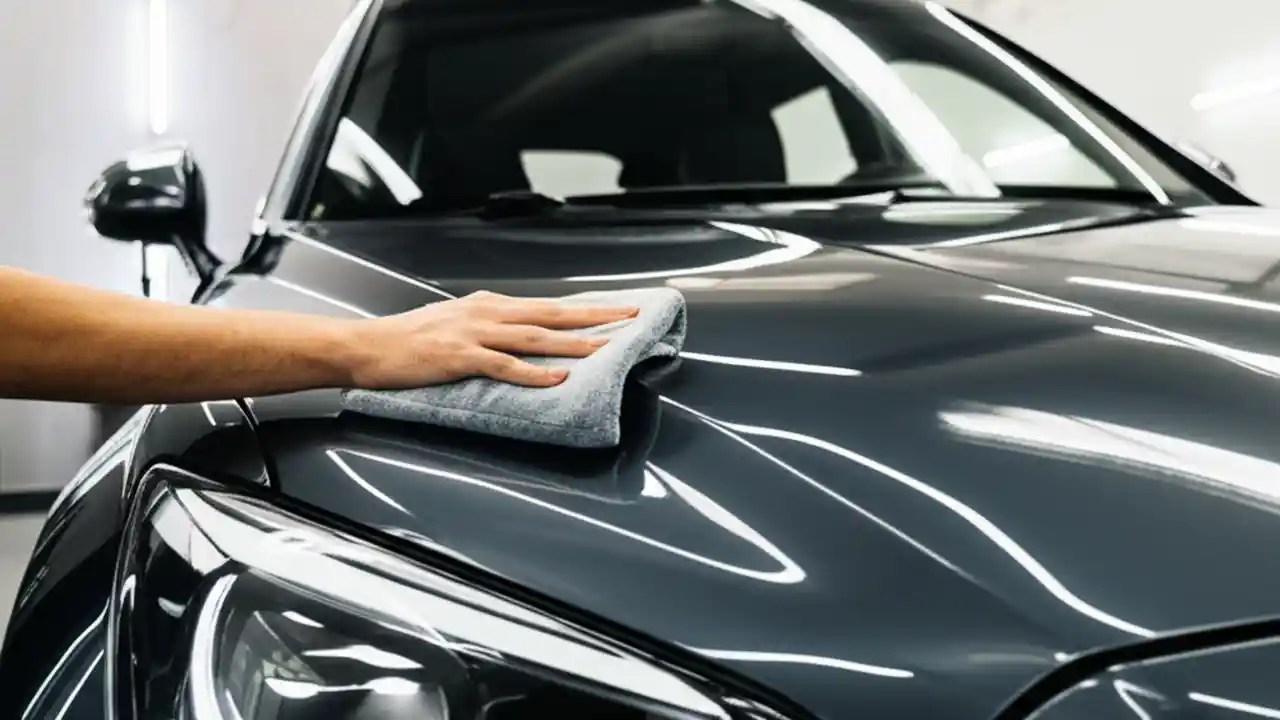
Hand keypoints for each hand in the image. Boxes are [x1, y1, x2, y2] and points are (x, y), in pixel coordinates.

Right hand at [345, 291, 638, 388]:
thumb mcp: (456, 323)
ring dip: (573, 343)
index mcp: (488, 305)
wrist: (367, 347)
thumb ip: (491, 328)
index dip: (584, 307)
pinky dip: (533, 371)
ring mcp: (473, 333)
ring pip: (535, 336)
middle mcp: (486, 313)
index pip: (546, 305)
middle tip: (629, 316)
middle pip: (551, 313)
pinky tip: (556, 376)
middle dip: (594, 316)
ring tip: (605, 348)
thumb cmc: (409, 340)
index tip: (615, 308)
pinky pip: (504, 365)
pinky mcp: (459, 357)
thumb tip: (523, 335)